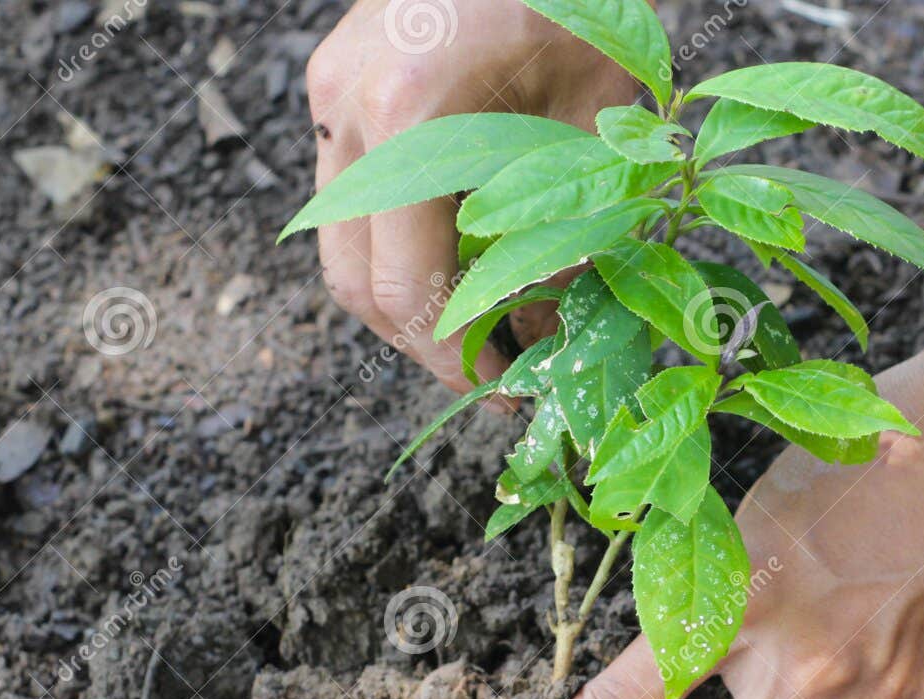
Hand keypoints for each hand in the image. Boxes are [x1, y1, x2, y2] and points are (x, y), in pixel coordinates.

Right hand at [306, 0, 638, 392]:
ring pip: (340, 240)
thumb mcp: (596, 122)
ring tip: (479, 316)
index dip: (450, 358)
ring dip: (402, 292)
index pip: (404, 287)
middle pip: (352, 279)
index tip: (499, 390)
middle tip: (490, 369)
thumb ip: (563, 230)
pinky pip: (350, 190)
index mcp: (411, 114)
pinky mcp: (332, 83)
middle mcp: (347, 107)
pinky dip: (396, 236)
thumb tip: (544, 325)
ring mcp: (328, 93)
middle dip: (419, 341)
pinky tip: (457, 247)